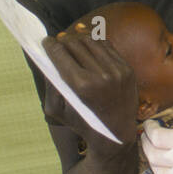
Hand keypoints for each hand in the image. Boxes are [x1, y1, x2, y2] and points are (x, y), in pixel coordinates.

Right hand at [42, 24, 137, 148]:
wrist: (116, 135)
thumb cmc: (82, 124)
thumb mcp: (57, 110)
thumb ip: (50, 84)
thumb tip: (44, 58)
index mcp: (82, 86)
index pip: (61, 54)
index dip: (50, 45)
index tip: (45, 41)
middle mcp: (101, 75)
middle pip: (75, 44)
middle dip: (63, 41)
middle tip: (57, 41)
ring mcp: (117, 71)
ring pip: (92, 42)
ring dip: (79, 39)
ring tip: (71, 41)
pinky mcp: (127, 69)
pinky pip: (108, 47)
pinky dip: (95, 43)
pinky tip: (87, 46)